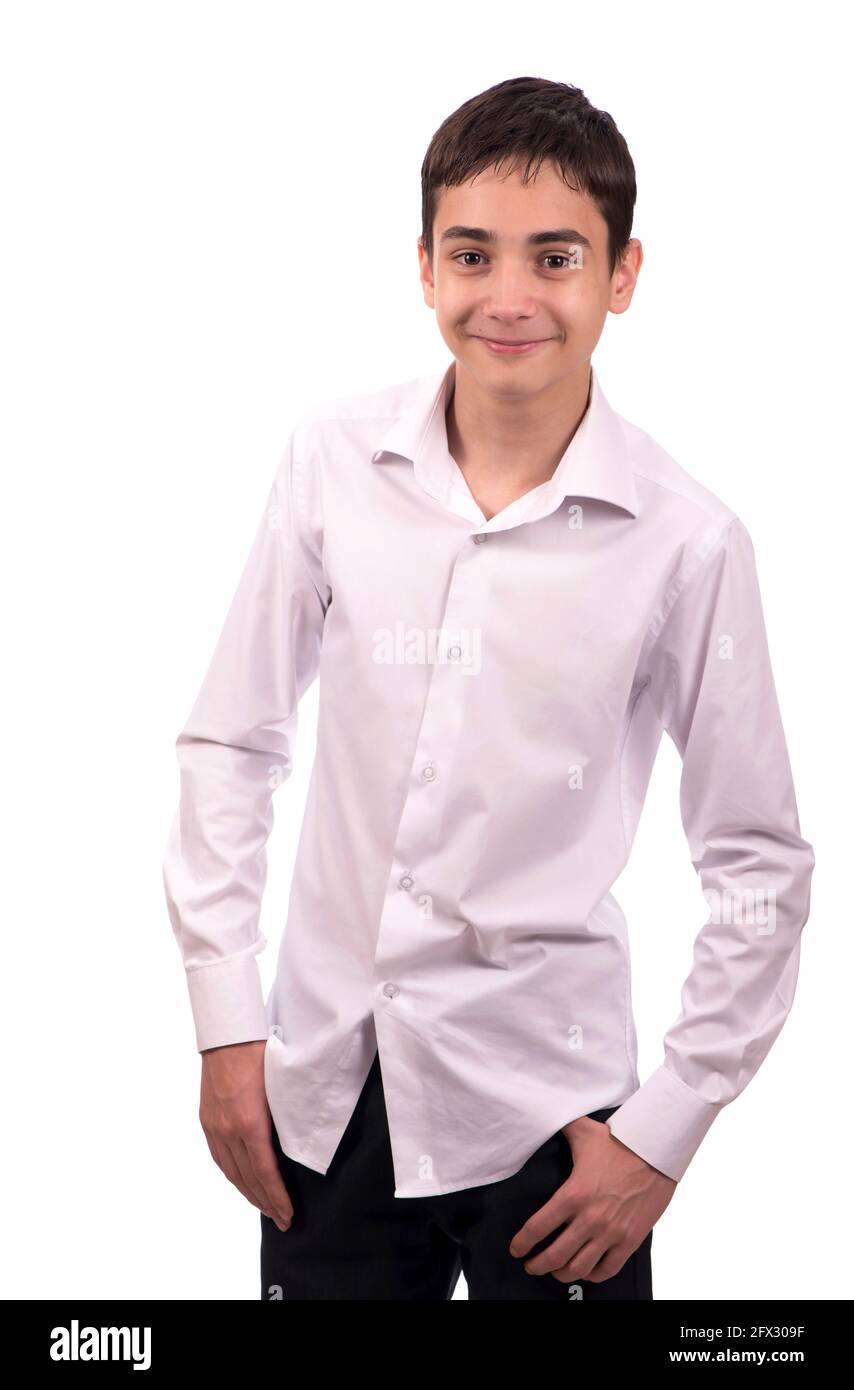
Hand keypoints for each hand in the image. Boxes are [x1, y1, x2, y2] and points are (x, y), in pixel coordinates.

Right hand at [199, 1040, 292, 1232]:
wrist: (228, 1035)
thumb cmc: (260, 1054)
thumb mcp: (279, 1088)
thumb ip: (282, 1119)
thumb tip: (293, 1145)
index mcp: (250, 1122)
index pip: (265, 1172)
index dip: (277, 1197)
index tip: (287, 1214)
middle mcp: (229, 1129)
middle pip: (248, 1178)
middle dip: (265, 1202)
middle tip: (281, 1220)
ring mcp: (215, 1125)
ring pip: (231, 1171)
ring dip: (248, 1192)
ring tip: (263, 1207)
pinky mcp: (207, 1120)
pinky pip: (219, 1157)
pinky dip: (232, 1174)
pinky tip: (241, 1182)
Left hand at [508, 1114, 675, 1282]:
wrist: (656, 1152)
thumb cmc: (619, 1142)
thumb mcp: (583, 1132)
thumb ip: (561, 1128)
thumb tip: (542, 1117)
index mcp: (573, 1194)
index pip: (538, 1227)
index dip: (522, 1243)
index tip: (516, 1249)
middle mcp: (589, 1218)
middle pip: (555, 1255)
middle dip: (538, 1265)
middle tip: (531, 1265)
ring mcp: (611, 1232)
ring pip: (579, 1267)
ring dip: (563, 1273)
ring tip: (556, 1270)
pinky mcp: (630, 1240)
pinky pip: (607, 1269)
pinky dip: (593, 1274)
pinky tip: (586, 1270)